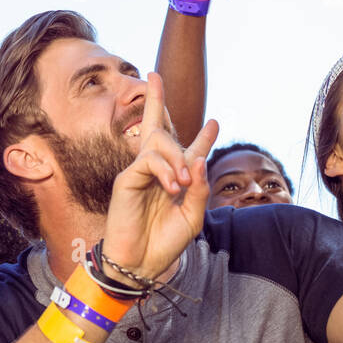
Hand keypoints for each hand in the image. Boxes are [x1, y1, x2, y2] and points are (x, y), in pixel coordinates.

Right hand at [101, 74, 218, 283]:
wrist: (140, 264)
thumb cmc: (165, 243)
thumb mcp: (194, 216)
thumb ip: (200, 188)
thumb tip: (199, 159)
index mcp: (175, 180)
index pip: (188, 151)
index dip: (202, 136)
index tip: (216, 121)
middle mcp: (156, 172)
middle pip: (156, 127)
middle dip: (156, 100)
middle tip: (156, 78)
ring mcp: (138, 174)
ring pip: (158, 142)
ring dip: (177, 158)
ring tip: (183, 183)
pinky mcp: (126, 180)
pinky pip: (148, 161)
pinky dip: (165, 171)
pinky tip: (173, 187)